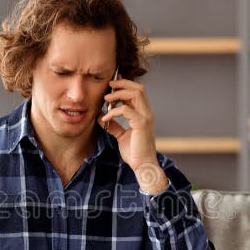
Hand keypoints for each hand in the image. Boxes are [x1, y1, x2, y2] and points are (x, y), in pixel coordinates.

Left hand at [101, 78, 167, 193]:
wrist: (143, 166)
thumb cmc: (135, 153)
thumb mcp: (122, 136)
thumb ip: (114, 126)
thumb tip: (102, 118)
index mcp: (144, 114)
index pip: (137, 93)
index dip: (125, 86)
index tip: (112, 85)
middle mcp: (147, 113)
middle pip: (138, 88)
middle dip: (123, 83)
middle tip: (109, 85)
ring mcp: (146, 117)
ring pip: (135, 94)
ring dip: (119, 93)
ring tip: (106, 97)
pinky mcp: (141, 124)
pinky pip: (126, 110)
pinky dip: (113, 112)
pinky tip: (105, 118)